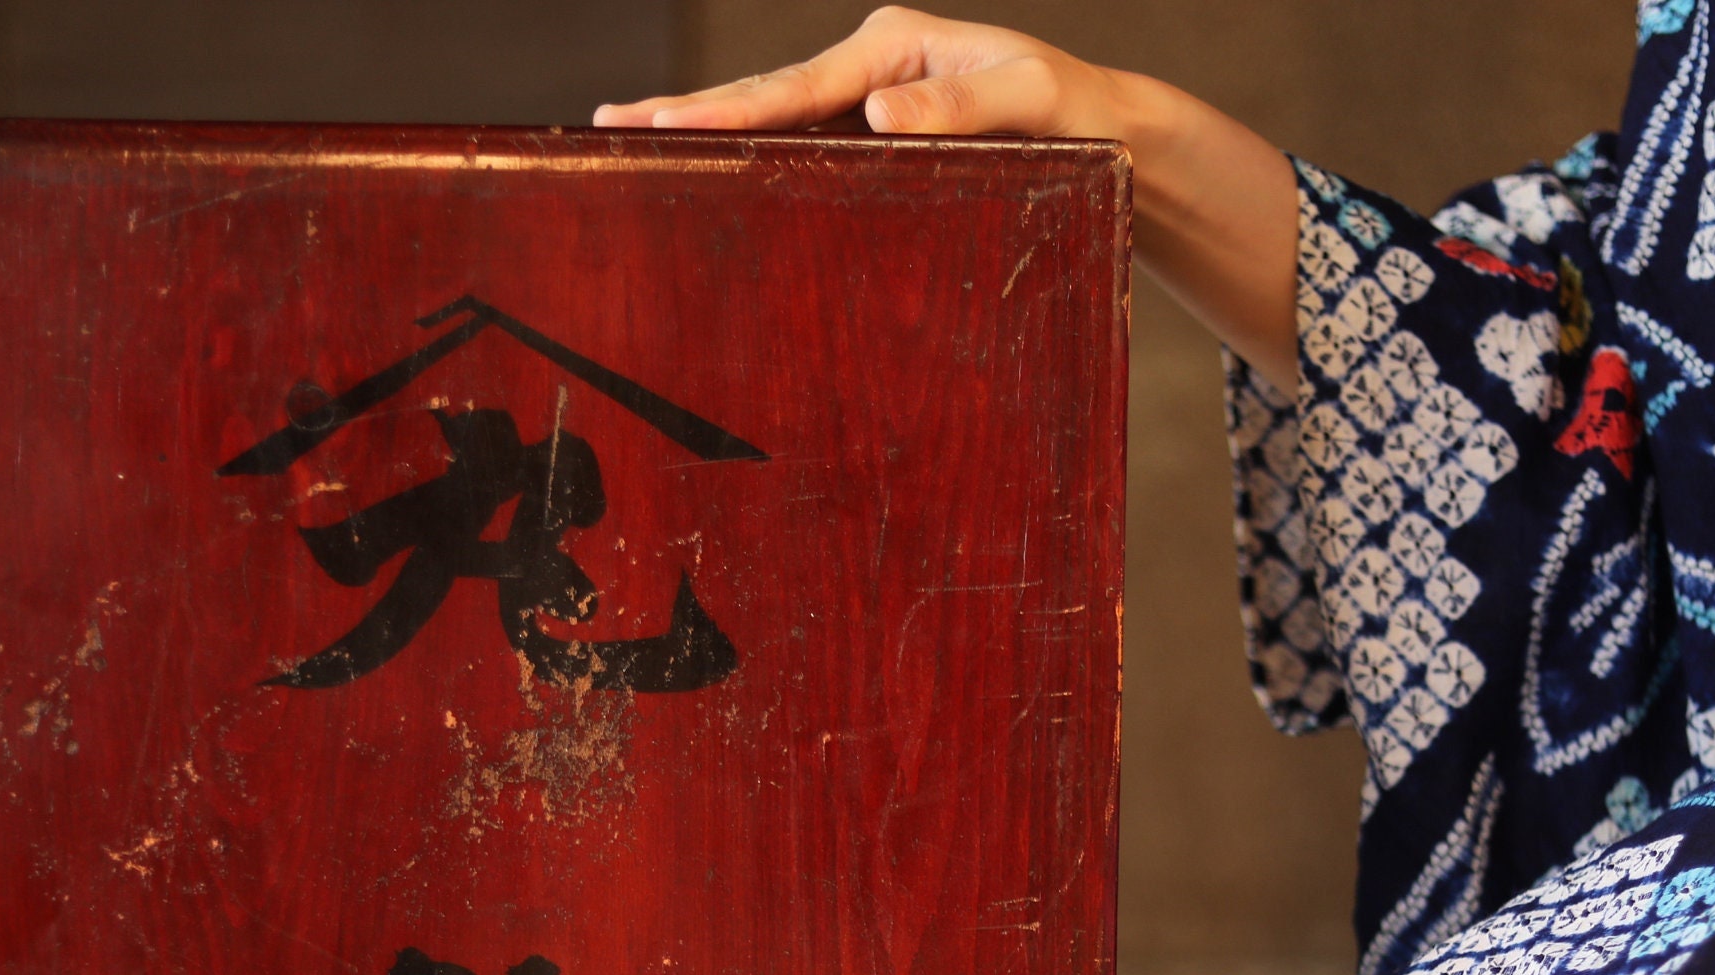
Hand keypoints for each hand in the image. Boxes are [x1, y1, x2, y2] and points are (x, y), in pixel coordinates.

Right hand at [596, 9, 1125, 144]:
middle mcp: (869, 73)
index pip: (792, 89)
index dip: (722, 112)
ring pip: (775, 127)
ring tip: (636, 150)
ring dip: (710, 141)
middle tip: (607, 131)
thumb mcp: (1028, 101)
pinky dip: (755, 167)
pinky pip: (805, 156)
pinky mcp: (876, 148)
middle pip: (764, 101)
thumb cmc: (1075, 116)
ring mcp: (867, 109)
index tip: (658, 124)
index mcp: (890, 49)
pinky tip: (713, 185)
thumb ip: (959, 106)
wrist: (1106, 134)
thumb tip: (877, 117)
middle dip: (686, 116)